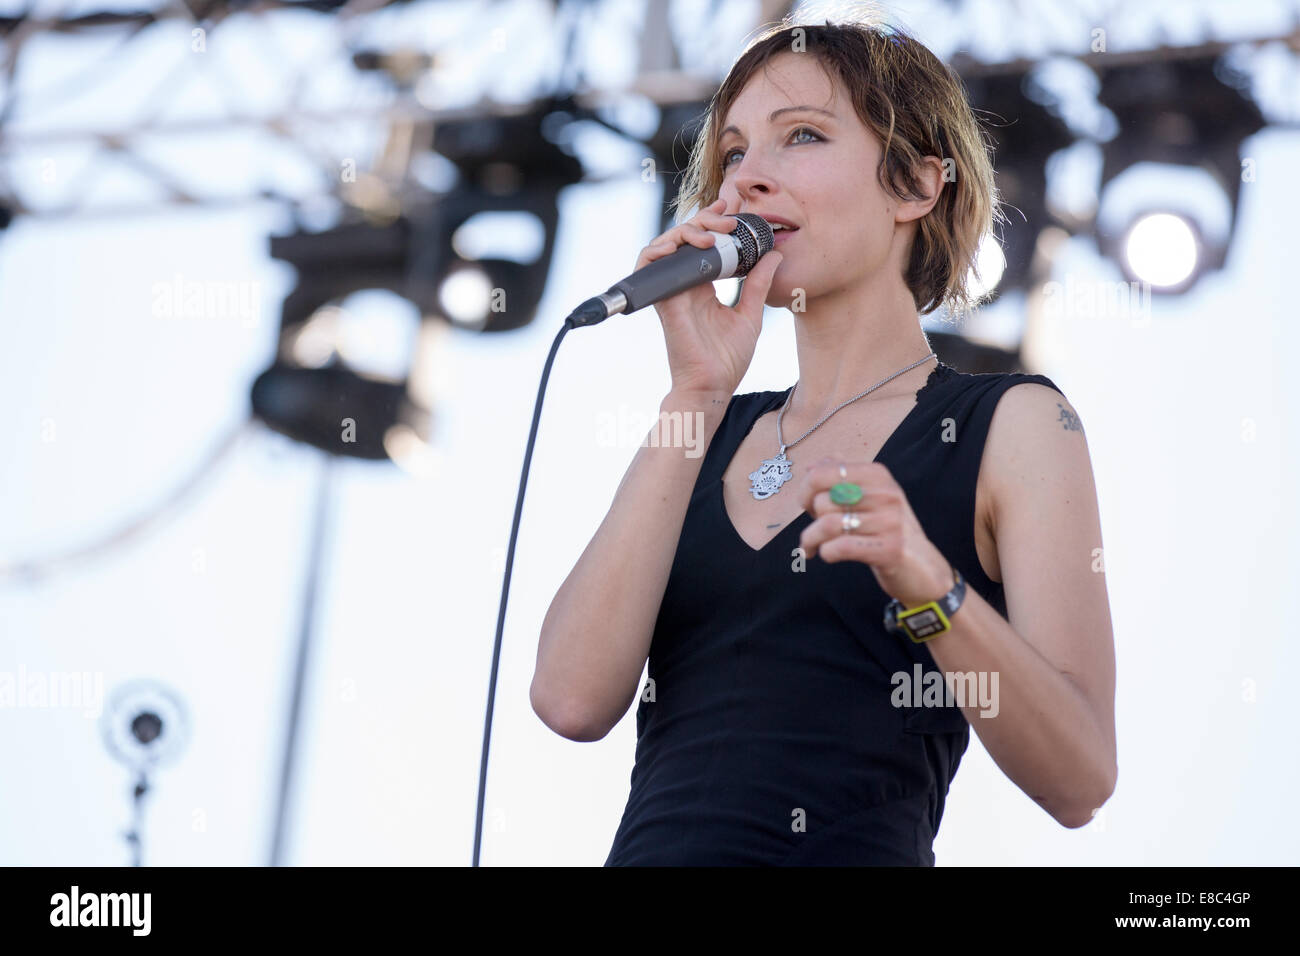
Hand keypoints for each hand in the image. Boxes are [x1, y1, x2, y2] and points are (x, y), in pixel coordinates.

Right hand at [636, 197, 783, 397]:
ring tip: (711, 232)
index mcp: (702, 286)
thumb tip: (775, 254)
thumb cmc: (727, 359)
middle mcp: (683, 285)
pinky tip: (685, 245)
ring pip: (665, 245)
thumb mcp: (750, 314)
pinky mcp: (661, 300)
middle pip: (684, 238)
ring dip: (685, 230)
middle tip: (727, 219)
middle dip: (704, 220)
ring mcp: (670, 291)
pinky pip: (646, 265)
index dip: (710, 221)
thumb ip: (758, 284)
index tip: (730, 209)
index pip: (700, 244)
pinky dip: (659, 248)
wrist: (712, 386)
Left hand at [797, 457, 955, 607]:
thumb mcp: (868, 495)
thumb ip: (840, 478)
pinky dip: (825, 552)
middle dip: (810, 520)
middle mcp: (886, 494)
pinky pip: (840, 547)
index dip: (805, 491)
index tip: (807, 506)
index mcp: (877, 474)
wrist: (921, 565)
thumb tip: (809, 468)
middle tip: (814, 531)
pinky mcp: (888, 549)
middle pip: (823, 501)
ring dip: (811, 539)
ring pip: (827, 525)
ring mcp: (890, 521)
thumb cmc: (886, 528)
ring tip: (811, 547)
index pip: (823, 474)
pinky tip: (826, 555)